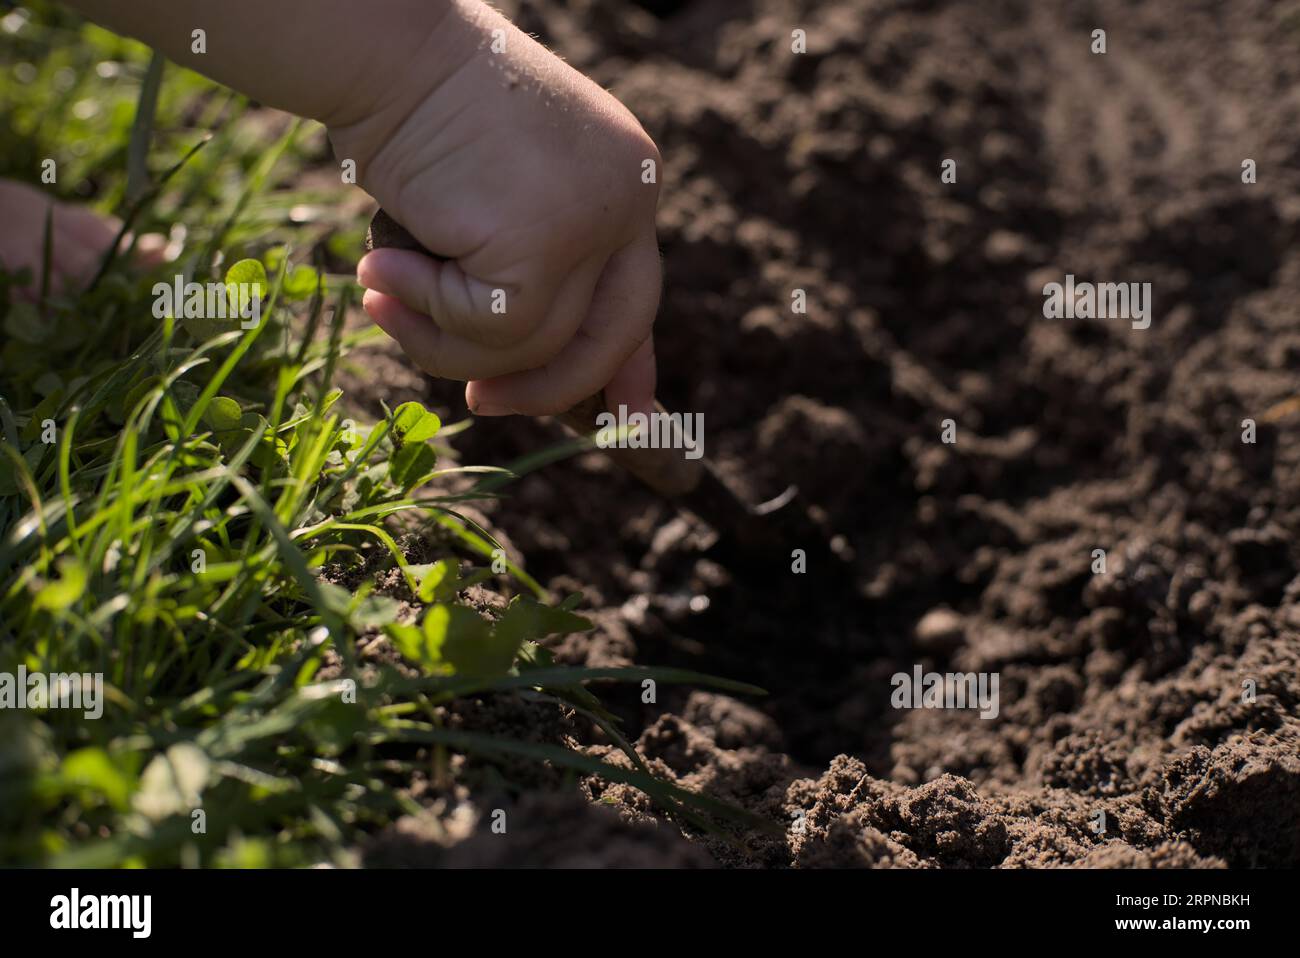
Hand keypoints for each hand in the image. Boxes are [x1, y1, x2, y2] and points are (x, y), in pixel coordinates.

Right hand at [340, 4, 661, 416]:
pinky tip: (380, 265)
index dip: (631, 363)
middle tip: (479, 403)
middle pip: (612, 333)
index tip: (628, 415)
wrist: (381, 51)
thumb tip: (525, 357)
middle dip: (546, 388)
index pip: (637, 293)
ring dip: (443, 340)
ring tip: (380, 294)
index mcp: (626, 178)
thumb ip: (530, 262)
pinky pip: (488, 330)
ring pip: (534, 346)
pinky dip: (425, 313)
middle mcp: (627, 198)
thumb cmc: (417, 113)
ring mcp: (594, 220)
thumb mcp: (496, 191)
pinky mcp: (544, 242)